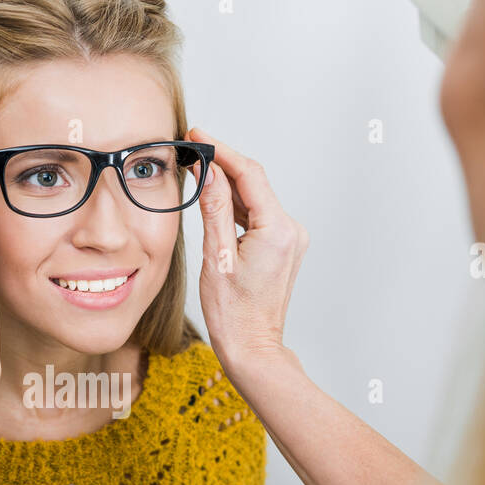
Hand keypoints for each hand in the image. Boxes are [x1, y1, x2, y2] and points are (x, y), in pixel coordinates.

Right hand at [186, 126, 308, 387]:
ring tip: (197, 173)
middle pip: (254, 183)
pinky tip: (214, 202)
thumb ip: (214, 209)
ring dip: (227, 186)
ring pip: (255, 199)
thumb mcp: (216, 257)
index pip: (249, 175)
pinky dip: (236, 207)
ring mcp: (290, 239)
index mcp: (278, 230)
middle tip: (192, 150)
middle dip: (223, 166)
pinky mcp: (283, 247)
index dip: (222, 151)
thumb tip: (207, 172)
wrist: (252, 348)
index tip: (199, 135)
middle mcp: (291, 230)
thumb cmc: (234, 314)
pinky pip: (258, 216)